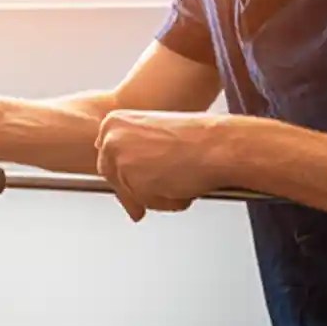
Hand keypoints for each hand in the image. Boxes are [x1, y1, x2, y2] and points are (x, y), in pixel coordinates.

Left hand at [95, 110, 228, 221]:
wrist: (220, 145)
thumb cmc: (199, 137)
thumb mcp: (156, 134)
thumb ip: (135, 151)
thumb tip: (126, 178)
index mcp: (113, 122)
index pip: (106, 155)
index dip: (122, 170)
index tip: (134, 177)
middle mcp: (110, 140)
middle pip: (112, 176)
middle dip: (133, 188)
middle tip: (161, 189)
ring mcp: (120, 162)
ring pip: (131, 192)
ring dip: (156, 194)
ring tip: (182, 181)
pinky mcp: (133, 183)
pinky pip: (146, 203)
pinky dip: (166, 201)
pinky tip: (183, 187)